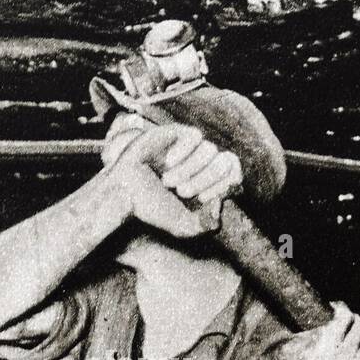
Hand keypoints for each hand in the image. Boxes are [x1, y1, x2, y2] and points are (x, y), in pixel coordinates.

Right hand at [104, 118, 242, 236]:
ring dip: (190, 168)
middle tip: (182, 192)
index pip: (235, 175)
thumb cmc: (152, 210)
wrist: (124, 193)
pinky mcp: (175, 133)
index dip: (224, 186)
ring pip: (209, 149)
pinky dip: (184, 151)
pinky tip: (168, 163)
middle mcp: (203, 163)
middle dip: (205, 179)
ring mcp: (190, 147)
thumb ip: (207, 225)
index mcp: (210, 182)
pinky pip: (195, 135)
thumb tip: (220, 204)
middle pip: (224, 161)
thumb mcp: (183, 227)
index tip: (201, 200)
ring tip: (168, 181)